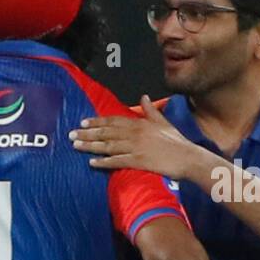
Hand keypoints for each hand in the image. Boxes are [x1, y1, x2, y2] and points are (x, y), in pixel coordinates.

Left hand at [69, 95, 205, 178]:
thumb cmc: (177, 142)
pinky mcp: (138, 161)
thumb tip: (143, 96)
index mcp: (140, 123)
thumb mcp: (163, 122)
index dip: (97, 121)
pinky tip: (92, 162)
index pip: (114, 121)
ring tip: (76, 146)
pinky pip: (117, 161)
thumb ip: (151, 110)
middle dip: (88, 133)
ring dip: (90, 146)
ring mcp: (136, 148)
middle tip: (71, 134)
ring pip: (108, 145)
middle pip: (106, 132)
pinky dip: (104, 162)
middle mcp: (135, 134)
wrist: (188, 158)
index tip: (83, 122)